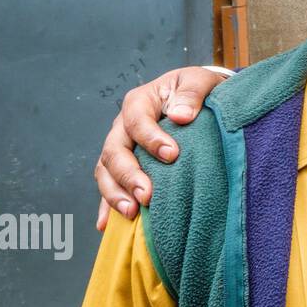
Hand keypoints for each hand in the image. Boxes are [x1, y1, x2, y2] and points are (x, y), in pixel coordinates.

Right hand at [94, 67, 227, 229]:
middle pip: (114, 151)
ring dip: (115, 194)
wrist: (201, 98)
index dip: (151, 138)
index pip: (137, 120)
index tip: (172, 155)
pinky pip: (110, 186)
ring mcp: (121, 148)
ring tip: (131, 213)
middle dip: (128, 175)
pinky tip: (108, 225)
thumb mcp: (200, 81)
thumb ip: (192, 94)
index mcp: (140, 102)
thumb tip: (181, 116)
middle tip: (146, 196)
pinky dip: (108, 206)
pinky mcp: (126, 167)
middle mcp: (123, 126)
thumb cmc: (200, 89)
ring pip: (105, 172)